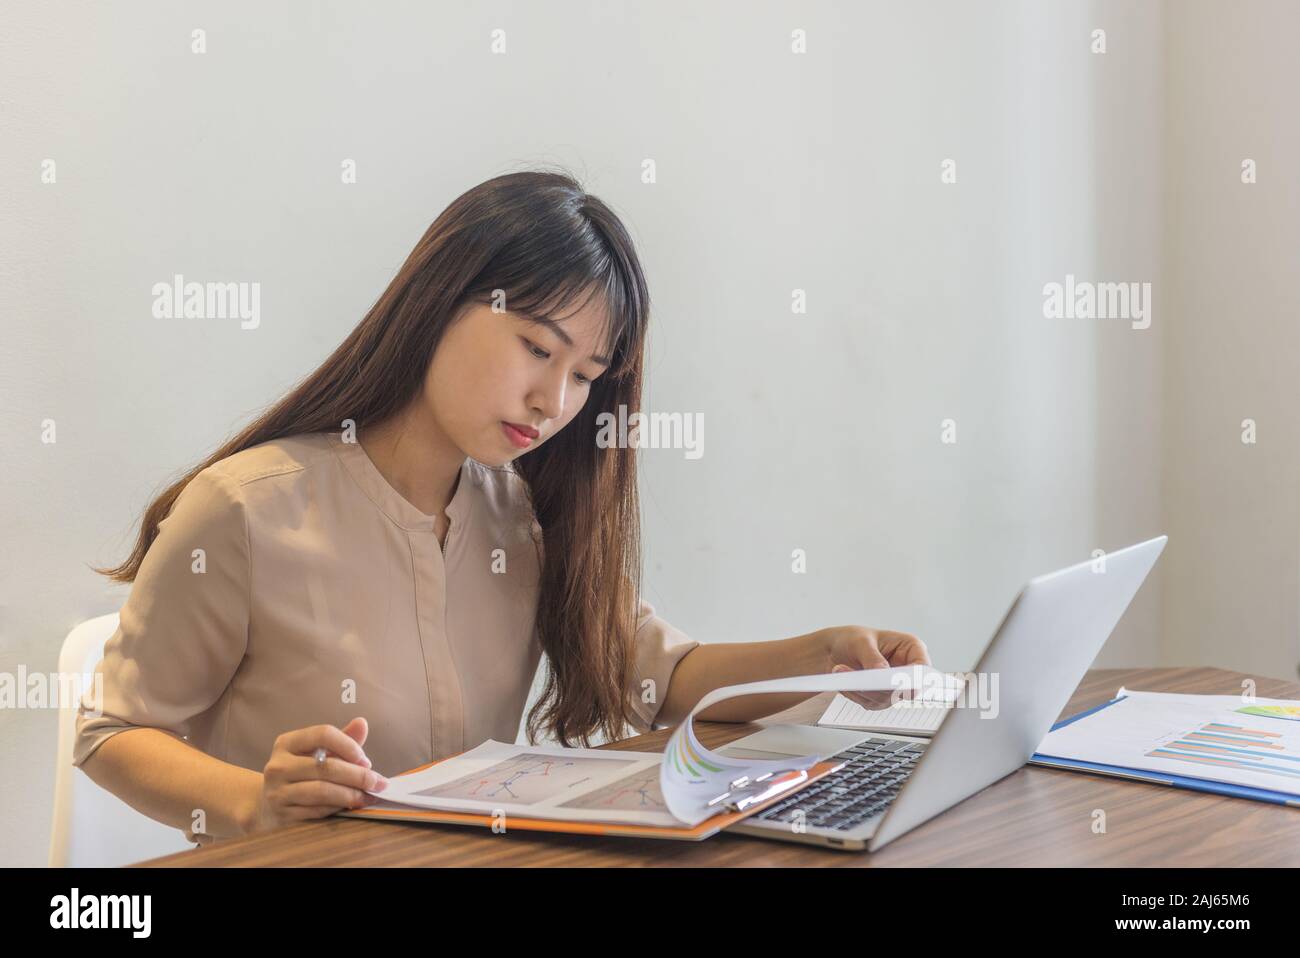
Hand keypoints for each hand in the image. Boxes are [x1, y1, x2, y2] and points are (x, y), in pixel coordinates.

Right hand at [245, 717, 388, 834]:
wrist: (267, 805)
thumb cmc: (300, 773)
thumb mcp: (316, 752)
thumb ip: (341, 739)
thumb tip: (362, 723)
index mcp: (287, 742)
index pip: (323, 734)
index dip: (349, 745)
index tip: (366, 759)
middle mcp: (278, 765)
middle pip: (326, 766)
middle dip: (358, 775)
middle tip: (379, 782)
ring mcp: (277, 791)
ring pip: (322, 791)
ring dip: (352, 794)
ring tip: (369, 796)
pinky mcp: (282, 815)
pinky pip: (317, 811)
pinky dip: (339, 808)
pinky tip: (352, 807)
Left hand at [820, 625, 929, 711]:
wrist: (833, 651)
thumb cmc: (852, 639)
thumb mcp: (860, 641)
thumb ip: (872, 657)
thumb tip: (881, 672)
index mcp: (911, 649)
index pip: (922, 667)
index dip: (914, 678)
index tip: (899, 683)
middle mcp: (906, 670)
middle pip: (905, 689)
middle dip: (880, 686)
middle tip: (862, 680)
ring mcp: (895, 687)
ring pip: (885, 698)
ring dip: (861, 689)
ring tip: (840, 669)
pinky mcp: (881, 698)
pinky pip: (870, 703)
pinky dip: (854, 694)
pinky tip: (843, 681)